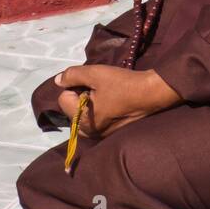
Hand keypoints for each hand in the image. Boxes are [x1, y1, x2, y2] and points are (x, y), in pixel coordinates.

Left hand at [53, 65, 181, 138]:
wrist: (151, 94)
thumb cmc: (123, 84)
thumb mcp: (95, 73)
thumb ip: (73, 75)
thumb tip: (58, 80)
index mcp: (81, 120)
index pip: (63, 98)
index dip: (75, 86)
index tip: (93, 84)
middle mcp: (87, 133)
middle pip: (71, 109)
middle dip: (80, 97)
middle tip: (99, 89)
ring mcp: (99, 135)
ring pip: (81, 114)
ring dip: (88, 104)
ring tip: (106, 96)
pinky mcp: (109, 134)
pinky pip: (94, 120)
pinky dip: (98, 111)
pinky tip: (112, 103)